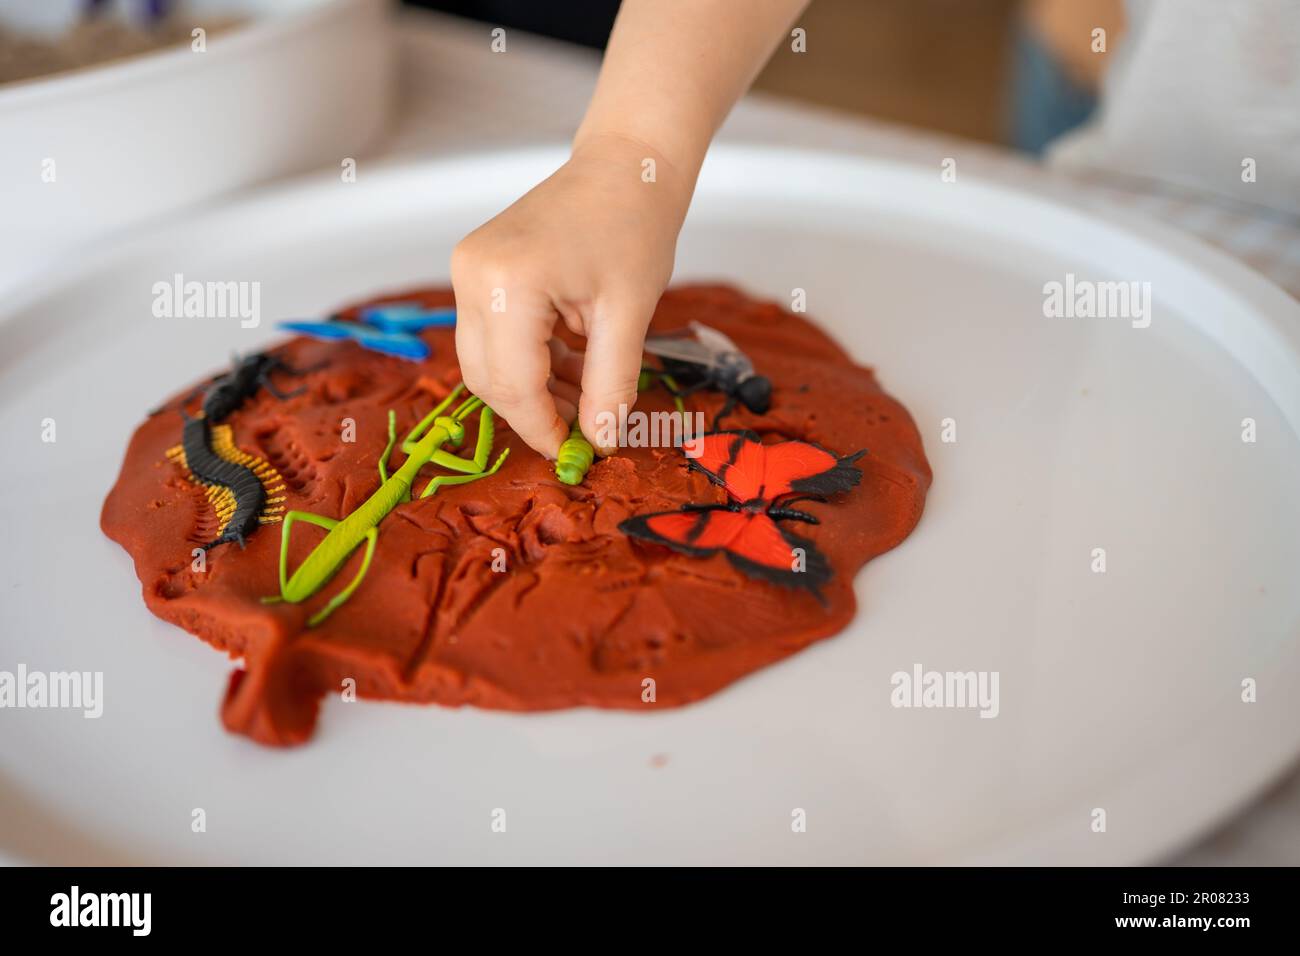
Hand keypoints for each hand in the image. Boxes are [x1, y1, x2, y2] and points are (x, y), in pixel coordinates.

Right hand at [451, 133, 690, 457]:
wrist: (625, 166)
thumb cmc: (633, 225)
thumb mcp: (629, 315)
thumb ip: (611, 384)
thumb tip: (598, 442)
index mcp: (508, 281)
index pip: (513, 382)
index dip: (543, 426)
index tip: (574, 453)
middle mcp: (472, 274)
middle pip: (488, 377)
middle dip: (534, 412)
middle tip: (584, 431)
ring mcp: (468, 270)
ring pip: (486, 361)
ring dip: (533, 389)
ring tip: (588, 398)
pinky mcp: (476, 270)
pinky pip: (492, 336)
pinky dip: (529, 361)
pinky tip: (573, 368)